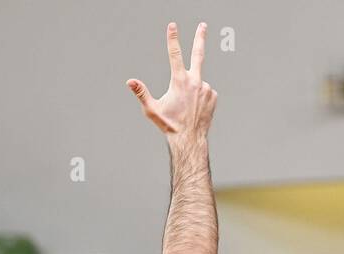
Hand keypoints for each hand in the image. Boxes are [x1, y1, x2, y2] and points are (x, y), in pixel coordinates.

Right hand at [127, 22, 216, 139]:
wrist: (189, 139)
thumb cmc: (168, 125)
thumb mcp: (152, 109)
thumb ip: (142, 93)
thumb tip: (130, 81)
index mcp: (179, 81)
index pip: (175, 55)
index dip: (173, 39)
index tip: (172, 26)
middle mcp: (195, 81)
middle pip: (198, 54)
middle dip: (199, 38)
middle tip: (202, 25)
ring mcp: (206, 88)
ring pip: (197, 83)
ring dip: (190, 91)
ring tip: (186, 108)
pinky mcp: (213, 95)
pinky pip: (205, 92)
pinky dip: (199, 97)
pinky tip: (194, 109)